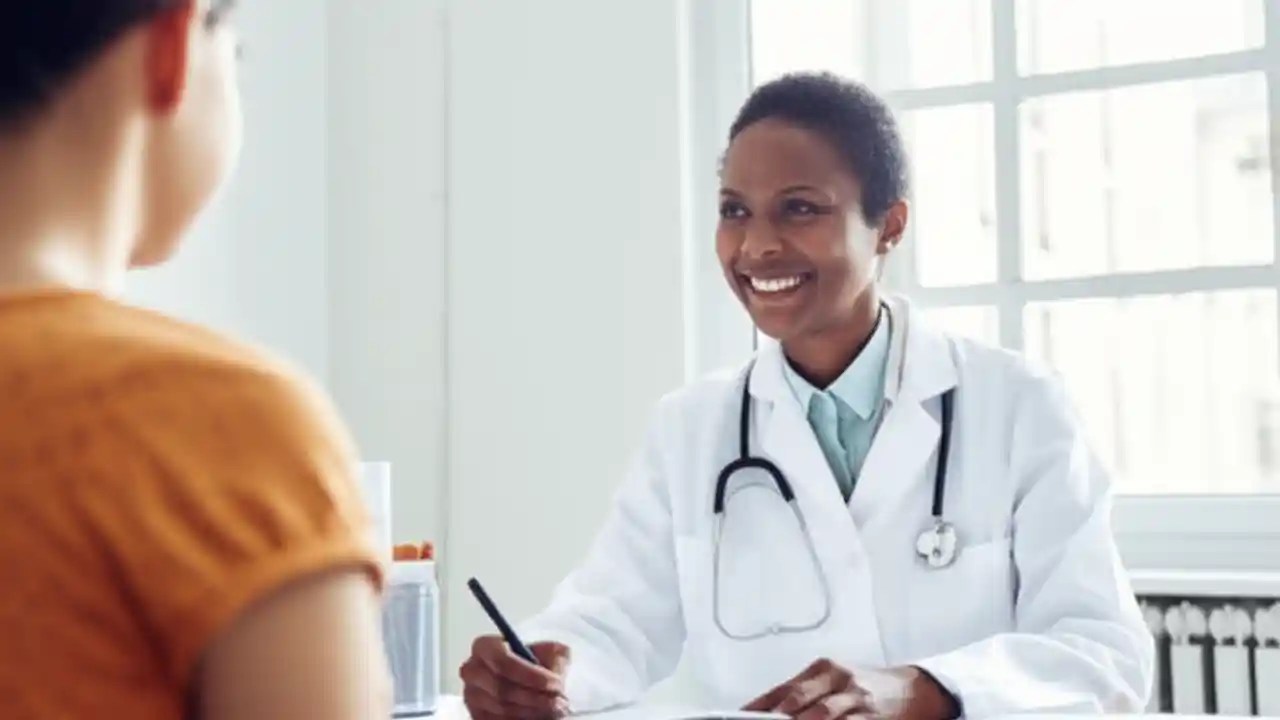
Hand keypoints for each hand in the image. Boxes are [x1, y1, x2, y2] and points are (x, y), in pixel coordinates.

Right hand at [459, 636, 571, 719]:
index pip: (501, 660)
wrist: (529, 678)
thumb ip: (554, 659)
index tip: (555, 683)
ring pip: (504, 710)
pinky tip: (540, 715)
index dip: (530, 674)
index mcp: (485, 646)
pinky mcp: (477, 716)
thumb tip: (556, 676)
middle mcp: (472, 671)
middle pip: (502, 689)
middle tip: (559, 701)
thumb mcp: (552, 651)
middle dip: (534, 697)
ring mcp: (471, 696)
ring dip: (533, 711)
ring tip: (555, 709)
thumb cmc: (538, 660)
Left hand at [742, 659, 958, 719]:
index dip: (759, 706)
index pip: (783, 689)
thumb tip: (762, 711)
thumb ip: (800, 694)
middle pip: (800, 700)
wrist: (915, 689)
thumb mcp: (832, 681)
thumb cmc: (864, 686)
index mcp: (823, 669)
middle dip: (778, 717)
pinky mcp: (873, 718)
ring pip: (823, 715)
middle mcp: (839, 680)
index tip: (740, 717)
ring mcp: (857, 700)